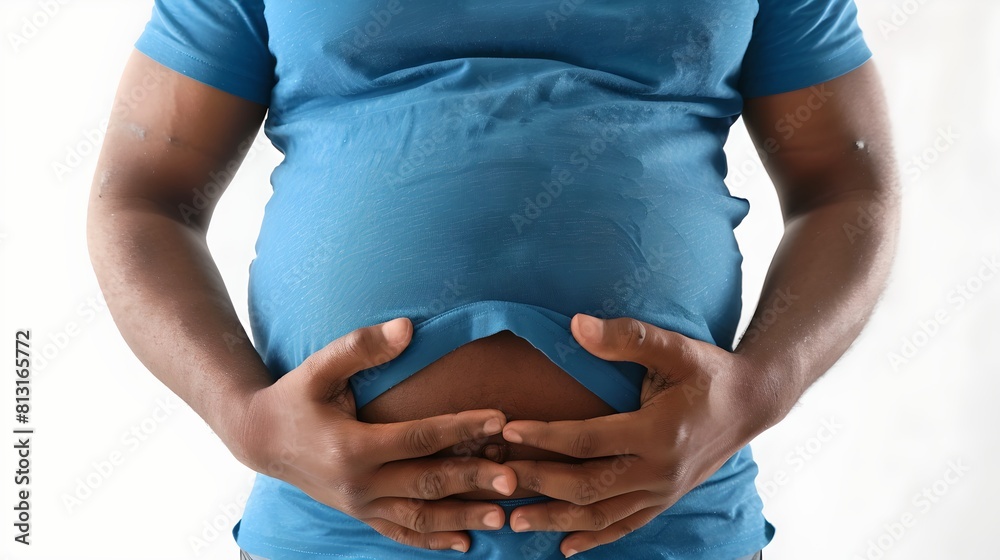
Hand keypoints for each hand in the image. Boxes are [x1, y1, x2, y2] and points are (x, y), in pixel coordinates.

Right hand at [237, 317, 517, 552]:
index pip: (419, 437)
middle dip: (473, 480)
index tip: (499, 419)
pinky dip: (432, 540)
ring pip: (420, 516)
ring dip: (463, 517)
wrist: (258, 438)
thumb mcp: (319, 368)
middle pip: (427, 481)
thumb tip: (407, 327)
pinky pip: (400, 532)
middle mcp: (359, 483)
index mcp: (352, 446)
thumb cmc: (294, 397)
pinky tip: (465, 542)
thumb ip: (361, 347)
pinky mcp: (360, 515)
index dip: (461, 428)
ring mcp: (360, 505)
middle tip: (514, 479)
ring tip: (503, 517)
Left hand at [501, 314, 764, 556]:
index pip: (589, 440)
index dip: (545, 436)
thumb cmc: (708, 371)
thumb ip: (627, 337)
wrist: (753, 403)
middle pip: (588, 485)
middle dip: (539, 482)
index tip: (507, 431)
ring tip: (514, 520)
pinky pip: (626, 527)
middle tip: (496, 478)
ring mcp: (663, 492)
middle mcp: (660, 470)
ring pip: (602, 515)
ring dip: (556, 519)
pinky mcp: (665, 501)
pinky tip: (565, 545)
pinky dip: (594, 538)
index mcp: (658, 431)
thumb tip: (576, 324)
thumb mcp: (675, 347)